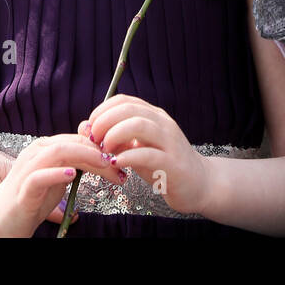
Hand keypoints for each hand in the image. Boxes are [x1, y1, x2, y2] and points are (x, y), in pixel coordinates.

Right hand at [0, 133, 123, 236]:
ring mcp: (28, 169)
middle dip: (99, 152)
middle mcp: (37, 152)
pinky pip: (38, 176)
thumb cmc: (33, 196)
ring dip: (84, 157)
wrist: (1, 217)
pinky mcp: (22, 189)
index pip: (79, 139)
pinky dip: (56, 174)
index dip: (102, 146)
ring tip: (104, 164)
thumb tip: (105, 155)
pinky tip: (72, 174)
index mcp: (47, 147)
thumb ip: (78, 164)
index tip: (121, 157)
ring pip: (58, 152)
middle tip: (119, 166)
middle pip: (73, 143)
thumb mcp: (60, 177)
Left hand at [80, 95, 211, 216]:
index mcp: (153, 116)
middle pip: (129, 110)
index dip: (102, 110)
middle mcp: (163, 124)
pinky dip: (128, 157)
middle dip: (104, 122)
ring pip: (139, 125)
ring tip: (105, 151)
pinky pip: (148, 154)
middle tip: (94, 140)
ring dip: (115, 136)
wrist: (199, 184)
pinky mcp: (173, 163)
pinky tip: (117, 164)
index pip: (124, 101)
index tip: (90, 128)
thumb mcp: (136, 148)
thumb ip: (114, 139)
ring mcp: (169, 142)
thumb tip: (85, 127)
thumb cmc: (163, 165)